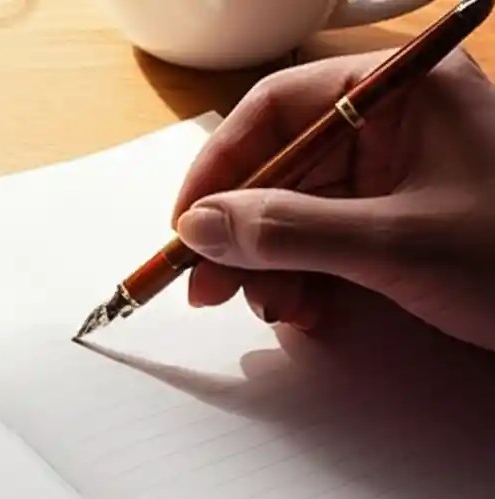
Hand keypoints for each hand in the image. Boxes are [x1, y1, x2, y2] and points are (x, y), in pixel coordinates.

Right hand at [172, 48, 494, 352]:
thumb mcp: (397, 246)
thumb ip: (290, 232)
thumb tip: (201, 226)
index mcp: (403, 92)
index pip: (278, 109)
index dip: (221, 168)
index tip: (187, 224)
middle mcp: (397, 123)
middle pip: (282, 165)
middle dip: (243, 232)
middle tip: (207, 286)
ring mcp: (401, 172)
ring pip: (299, 209)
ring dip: (272, 265)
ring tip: (275, 311)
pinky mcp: (404, 218)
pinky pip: (329, 238)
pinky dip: (307, 277)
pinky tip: (308, 312)